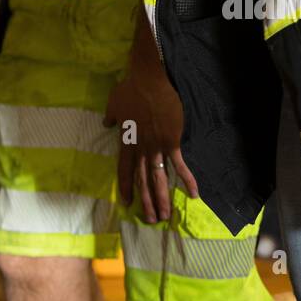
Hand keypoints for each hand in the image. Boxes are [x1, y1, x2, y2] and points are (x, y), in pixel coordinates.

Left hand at [104, 15, 198, 221]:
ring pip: (159, 178)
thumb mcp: (113, 103)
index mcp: (126, 141)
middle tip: (150, 220)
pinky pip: (179, 165)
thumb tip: (106, 123)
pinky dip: (187, 180)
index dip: (126, 186)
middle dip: (146, 201)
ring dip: (162, 198)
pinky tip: (194, 194)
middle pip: (142, 180)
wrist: (149, 80)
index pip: (125, 170)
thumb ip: (110, 117)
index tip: (126, 203)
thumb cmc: (130, 89)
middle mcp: (141, 148)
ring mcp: (157, 147)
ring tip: (165, 216)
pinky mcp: (172, 142)